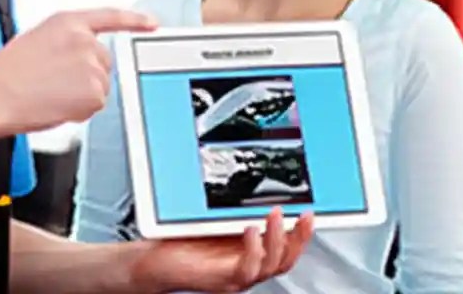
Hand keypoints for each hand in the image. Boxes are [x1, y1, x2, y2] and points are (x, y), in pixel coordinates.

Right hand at [0, 8, 156, 132]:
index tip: (152, 23)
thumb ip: (66, 42)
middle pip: (104, 62)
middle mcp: (85, 40)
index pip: (109, 16)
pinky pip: (95, 105)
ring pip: (101, 85)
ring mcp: (92, 65)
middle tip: (55, 84)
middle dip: (87, 76)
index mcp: (68, 22)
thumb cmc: (7, 74)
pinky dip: (80, 110)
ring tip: (50, 94)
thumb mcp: (36, 40)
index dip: (134, 20)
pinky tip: (56, 105)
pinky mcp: (95, 91)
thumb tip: (80, 57)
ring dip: (82, 94)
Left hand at [128, 208, 314, 293]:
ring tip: (275, 214)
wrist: (152, 263)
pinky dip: (253, 250)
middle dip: (300, 237)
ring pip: (271, 265)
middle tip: (305, 215)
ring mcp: (235, 277)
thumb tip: (253, 182)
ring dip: (277, 239)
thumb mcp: (214, 219)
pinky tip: (251, 230)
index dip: (302, 234)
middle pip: (286, 258)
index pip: (285, 247)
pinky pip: (246, 269)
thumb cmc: (181, 242)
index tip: (310, 213)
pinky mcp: (221, 280)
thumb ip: (234, 209)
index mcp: (249, 254)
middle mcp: (247, 268)